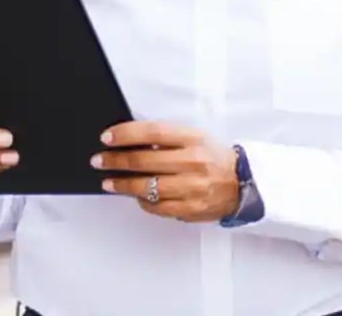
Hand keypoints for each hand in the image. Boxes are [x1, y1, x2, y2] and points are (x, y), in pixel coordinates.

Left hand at [92, 121, 239, 222]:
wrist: (243, 183)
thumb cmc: (214, 157)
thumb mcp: (195, 137)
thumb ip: (167, 138)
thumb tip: (130, 140)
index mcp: (193, 139)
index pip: (152, 132)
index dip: (126, 134)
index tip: (106, 138)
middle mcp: (192, 162)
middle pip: (143, 161)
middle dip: (115, 161)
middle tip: (98, 161)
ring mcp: (191, 187)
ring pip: (146, 187)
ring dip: (121, 185)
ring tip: (108, 182)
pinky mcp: (190, 208)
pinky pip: (157, 206)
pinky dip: (142, 201)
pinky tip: (134, 196)